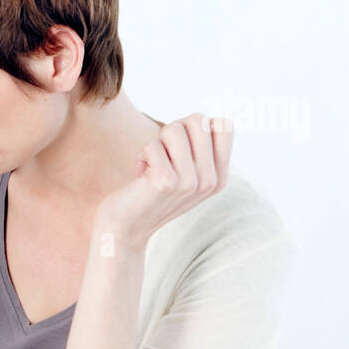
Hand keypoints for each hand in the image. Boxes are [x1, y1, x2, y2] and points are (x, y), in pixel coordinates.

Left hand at [94, 113, 232, 248]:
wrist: (124, 229)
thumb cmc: (149, 193)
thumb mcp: (184, 174)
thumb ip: (200, 149)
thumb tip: (206, 118)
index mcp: (219, 177)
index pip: (225, 125)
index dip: (195, 127)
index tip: (180, 150)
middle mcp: (210, 180)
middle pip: (199, 120)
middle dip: (173, 130)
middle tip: (162, 156)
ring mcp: (190, 182)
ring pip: (174, 128)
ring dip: (155, 144)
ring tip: (152, 167)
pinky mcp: (165, 181)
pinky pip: (152, 145)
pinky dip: (142, 155)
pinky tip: (141, 177)